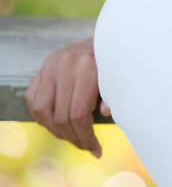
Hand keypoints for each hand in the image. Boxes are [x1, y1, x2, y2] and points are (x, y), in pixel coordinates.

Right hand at [25, 38, 111, 158]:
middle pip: (61, 116)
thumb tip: (106, 113)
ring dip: (56, 131)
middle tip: (86, 146)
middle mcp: (65, 63)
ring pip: (42, 110)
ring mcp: (51, 64)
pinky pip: (33, 99)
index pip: (78, 114)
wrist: (111, 35)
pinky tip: (58, 124)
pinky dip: (42, 116)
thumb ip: (114, 96)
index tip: (96, 150)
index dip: (86, 138)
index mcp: (87, 65)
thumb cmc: (120, 62)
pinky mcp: (44, 67)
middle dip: (74, 138)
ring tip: (73, 137)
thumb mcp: (122, 77)